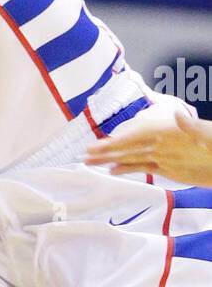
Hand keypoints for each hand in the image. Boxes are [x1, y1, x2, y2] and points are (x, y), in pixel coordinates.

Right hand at [85, 113, 211, 185]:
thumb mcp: (208, 135)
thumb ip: (192, 126)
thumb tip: (177, 114)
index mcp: (170, 131)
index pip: (139, 134)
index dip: (121, 139)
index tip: (104, 144)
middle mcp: (162, 143)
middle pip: (130, 145)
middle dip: (108, 150)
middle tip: (86, 154)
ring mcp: (163, 155)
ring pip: (131, 157)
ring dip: (111, 159)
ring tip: (90, 162)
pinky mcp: (167, 168)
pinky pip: (142, 167)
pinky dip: (126, 169)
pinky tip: (112, 171)